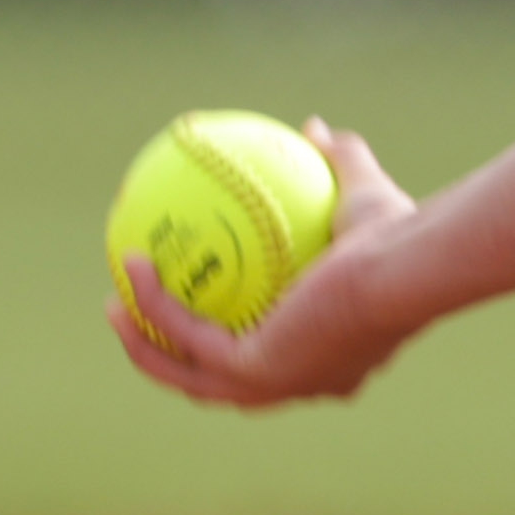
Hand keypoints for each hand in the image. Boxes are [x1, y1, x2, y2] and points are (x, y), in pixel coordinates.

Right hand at [106, 119, 421, 409]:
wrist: (400, 269)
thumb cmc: (398, 239)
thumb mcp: (367, 192)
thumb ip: (340, 162)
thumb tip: (314, 127)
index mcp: (329, 354)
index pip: (274, 362)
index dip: (234, 344)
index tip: (210, 307)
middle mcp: (300, 382)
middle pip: (216, 384)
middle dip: (173, 359)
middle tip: (142, 317)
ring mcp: (272, 386)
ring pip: (187, 376)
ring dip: (146, 345)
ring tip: (114, 306)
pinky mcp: (250, 371)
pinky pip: (184, 334)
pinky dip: (152, 303)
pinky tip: (131, 264)